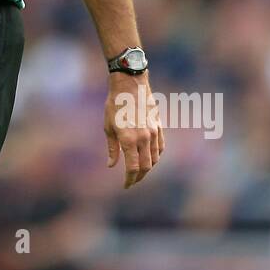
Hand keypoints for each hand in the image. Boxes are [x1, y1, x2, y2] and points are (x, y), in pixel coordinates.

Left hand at [104, 71, 163, 188]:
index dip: (129, 180)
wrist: (130, 84)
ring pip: (155, 158)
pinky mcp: (159, 126)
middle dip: (138, 177)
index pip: (132, 168)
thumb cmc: (115, 104)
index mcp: (129, 139)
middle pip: (145, 167)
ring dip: (148, 168)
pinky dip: (156, 156)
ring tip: (139, 172)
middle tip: (132, 182)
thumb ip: (112, 148)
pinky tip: (150, 159)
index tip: (125, 186)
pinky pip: (161, 147)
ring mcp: (153, 132)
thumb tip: (112, 165)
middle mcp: (143, 138)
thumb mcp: (108, 127)